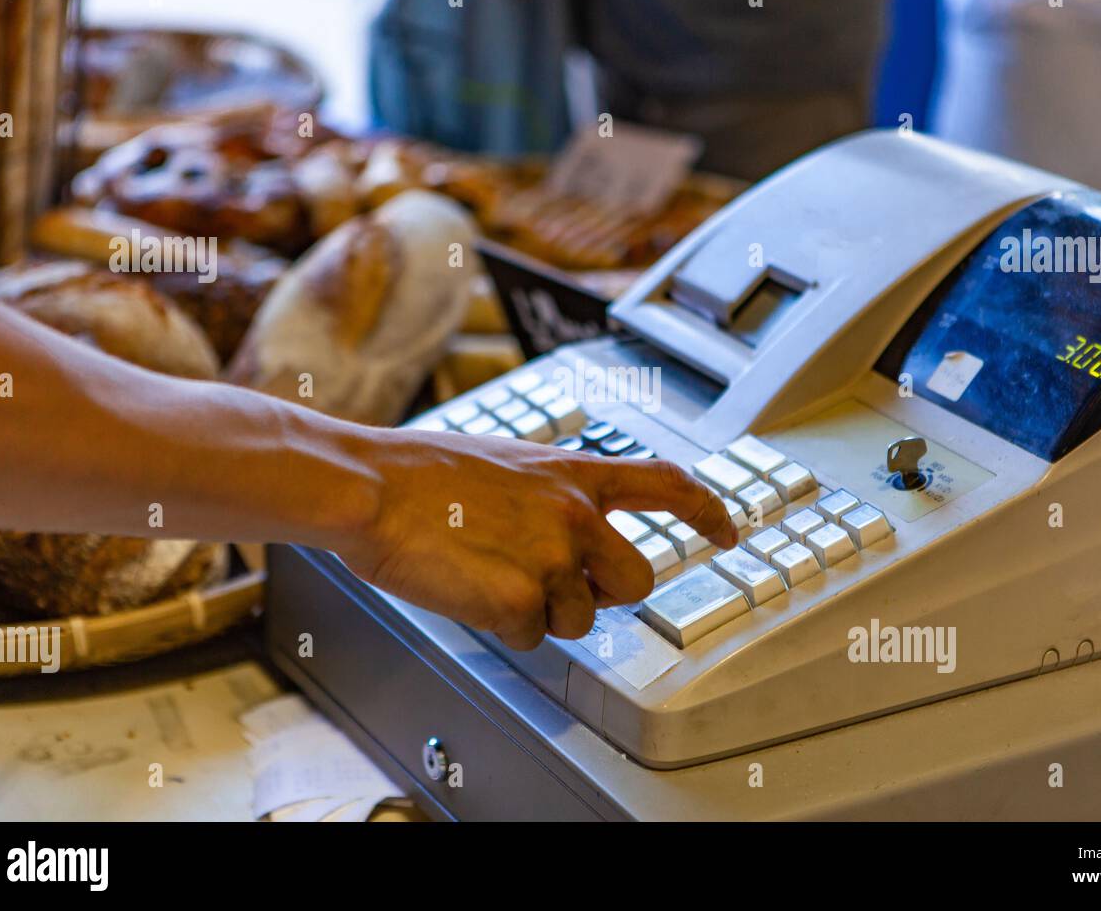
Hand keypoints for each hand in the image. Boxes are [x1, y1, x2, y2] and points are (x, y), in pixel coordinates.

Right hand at [336, 431, 737, 649]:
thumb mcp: (507, 463)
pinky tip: (469, 591)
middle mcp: (575, 515)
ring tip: (489, 574)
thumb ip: (551, 494)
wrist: (372, 489)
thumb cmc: (421, 474)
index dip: (707, 511)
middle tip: (562, 586)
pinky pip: (531, 637)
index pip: (667, 485)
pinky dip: (501, 626)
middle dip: (607, 594)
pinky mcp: (521, 601)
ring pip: (579, 618)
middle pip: (638, 580)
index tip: (728, 531)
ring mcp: (552, 559)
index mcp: (572, 474)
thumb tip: (570, 532)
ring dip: (541, 610)